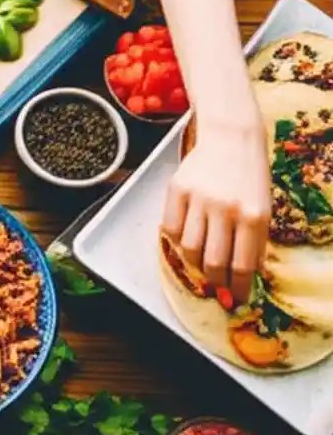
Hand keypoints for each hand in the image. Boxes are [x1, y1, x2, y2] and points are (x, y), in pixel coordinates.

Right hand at [163, 116, 270, 301]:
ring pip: (189, 248)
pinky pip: (170, 228)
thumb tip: (245, 274)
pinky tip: (186, 240)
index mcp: (254, 216)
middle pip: (213, 261)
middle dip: (216, 281)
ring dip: (195, 264)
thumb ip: (255, 240)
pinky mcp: (177, 189)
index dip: (237, 287)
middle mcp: (226, 209)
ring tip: (202, 266)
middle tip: (217, 288)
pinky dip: (176, 241)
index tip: (235, 298)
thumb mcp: (263, 207)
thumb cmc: (251, 175)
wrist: (232, 137)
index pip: (242, 265)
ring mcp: (199, 199)